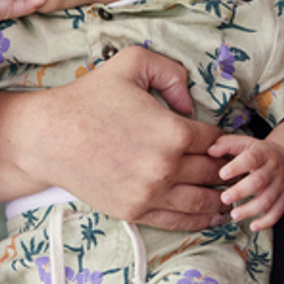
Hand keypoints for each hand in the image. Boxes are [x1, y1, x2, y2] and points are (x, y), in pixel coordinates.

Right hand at [30, 47, 226, 230]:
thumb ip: (171, 72)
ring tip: (232, 195)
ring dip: (221, 198)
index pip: (216, 141)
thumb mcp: (132, 63)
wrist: (48, 136)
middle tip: (236, 169)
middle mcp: (166, 167)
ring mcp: (150, 193)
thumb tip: (189, 101)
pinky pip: (178, 220)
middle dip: (227, 170)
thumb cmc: (88, 97)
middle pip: (213, 172)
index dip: (225, 140)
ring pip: (201, 202)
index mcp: (173, 131)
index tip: (227, 142)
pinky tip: (213, 217)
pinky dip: (200, 221)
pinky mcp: (134, 211)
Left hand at [208, 134, 283, 230]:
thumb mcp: (245, 143)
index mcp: (263, 153)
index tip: (222, 174)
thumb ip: (226, 144)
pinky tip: (253, 226)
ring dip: (251, 209)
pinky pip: (278, 212)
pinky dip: (266, 221)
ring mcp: (280, 185)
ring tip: (234, 215)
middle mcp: (273, 169)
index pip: (251, 158)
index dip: (237, 166)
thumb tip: (210, 150)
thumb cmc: (259, 153)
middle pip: (258, 182)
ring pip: (267, 200)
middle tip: (224, 198)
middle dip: (240, 192)